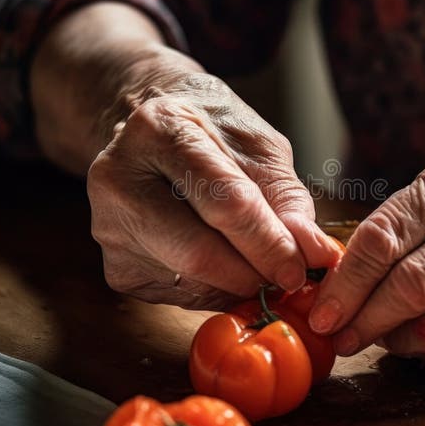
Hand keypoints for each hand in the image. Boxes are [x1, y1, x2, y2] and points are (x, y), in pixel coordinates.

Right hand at [88, 46, 336, 309]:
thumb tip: (315, 255)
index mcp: (158, 131)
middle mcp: (119, 180)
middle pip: (197, 253)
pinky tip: (221, 260)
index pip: (222, 203)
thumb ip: (288, 200)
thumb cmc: (212, 133)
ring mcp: (109, 227)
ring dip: (238, 284)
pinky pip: (180, 296)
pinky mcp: (116, 266)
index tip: (301, 268)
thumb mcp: (258, 147)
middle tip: (288, 277)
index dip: (268, 243)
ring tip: (256, 260)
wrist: (149, 129)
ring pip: (191, 282)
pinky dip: (215, 288)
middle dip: (253, 273)